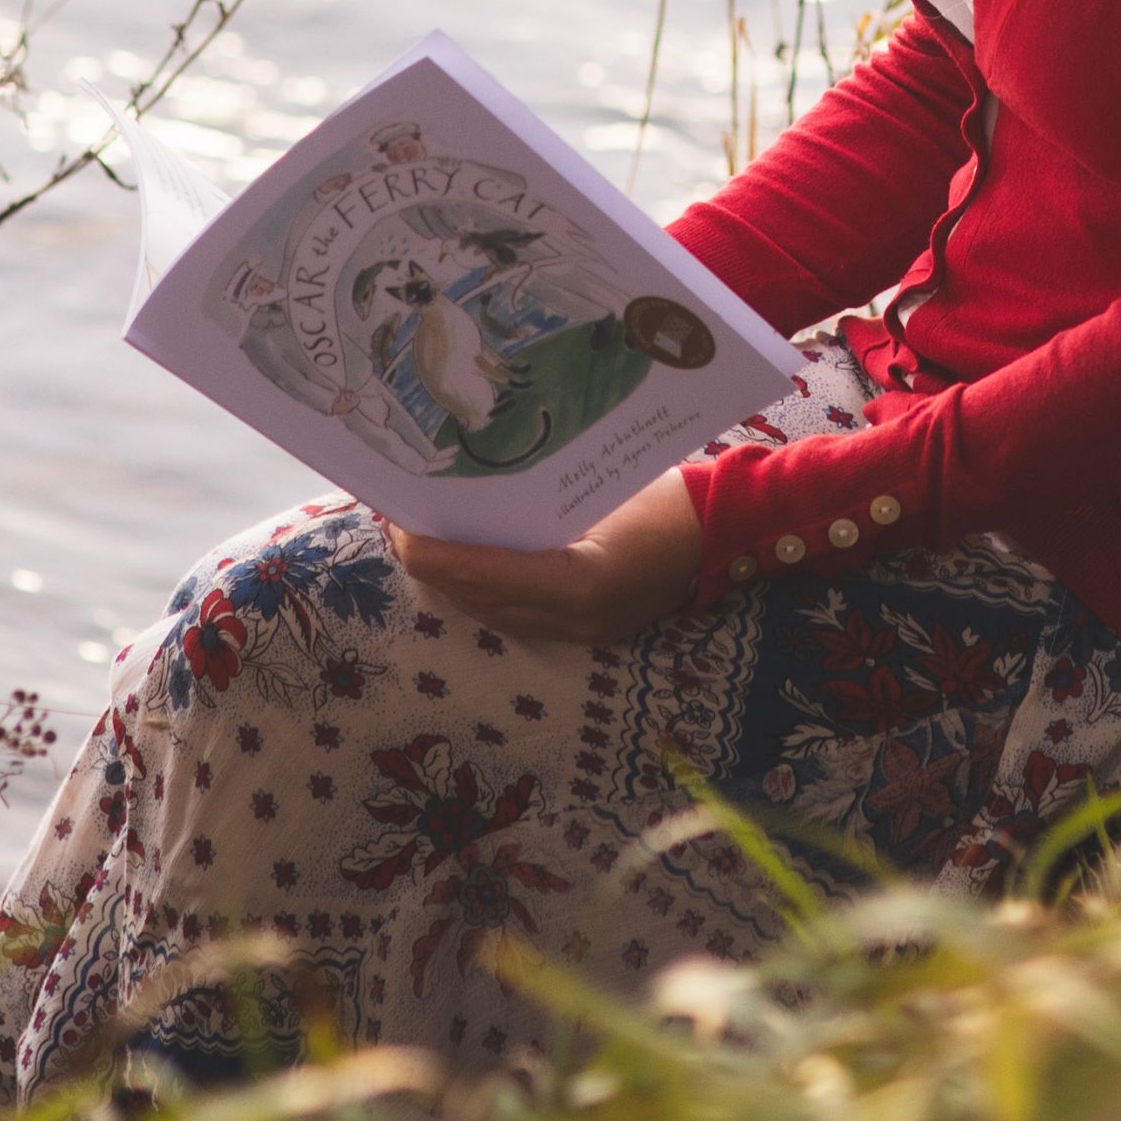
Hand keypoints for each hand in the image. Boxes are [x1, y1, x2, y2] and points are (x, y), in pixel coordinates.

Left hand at [384, 469, 702, 646]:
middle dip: (431, 564)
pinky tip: (466, 561)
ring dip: (452, 582)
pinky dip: (485, 591)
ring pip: (492, 614)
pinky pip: (518, 617)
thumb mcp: (599, 487)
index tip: (396, 522)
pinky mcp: (588, 633)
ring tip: (422, 538)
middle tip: (397, 520)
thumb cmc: (665, 495)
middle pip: (477, 599)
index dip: (430, 553)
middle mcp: (575, 619)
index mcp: (579, 581)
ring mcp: (582, 634)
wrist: (723, 529)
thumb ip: (536, 499)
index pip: (480, 575)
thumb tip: (465, 486)